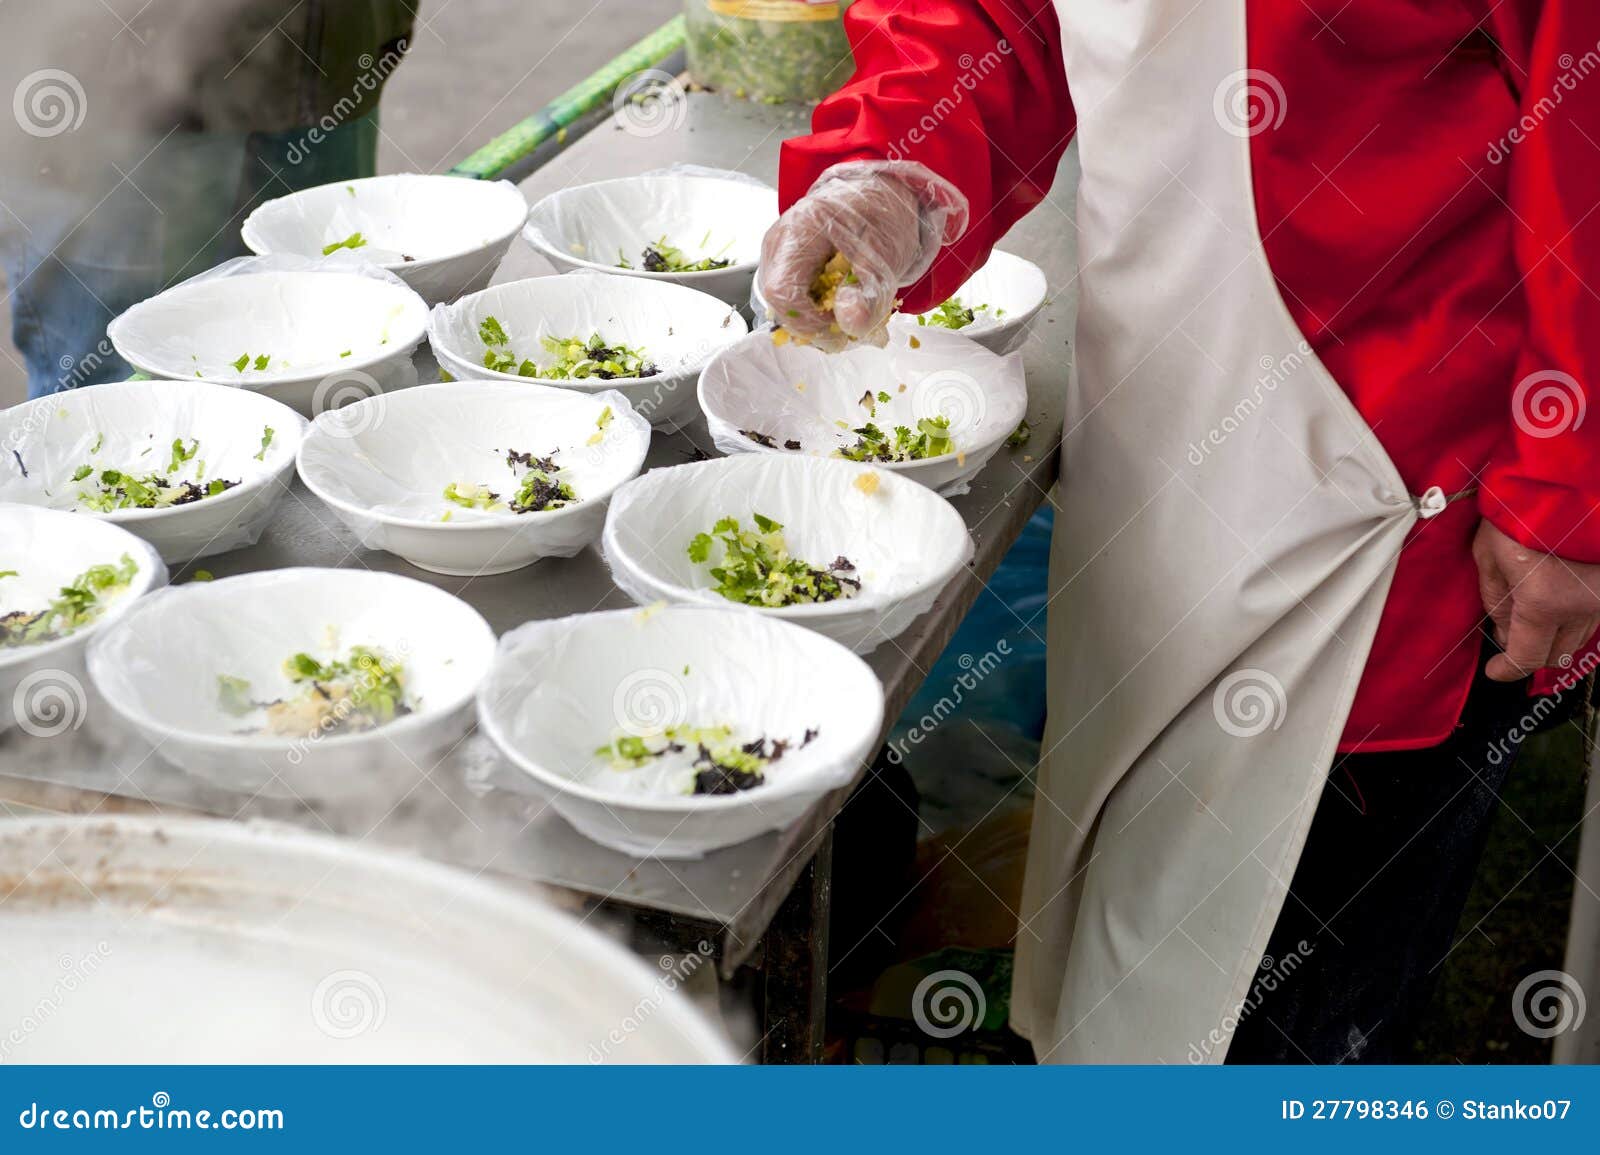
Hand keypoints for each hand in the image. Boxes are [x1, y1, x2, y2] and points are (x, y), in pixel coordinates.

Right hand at [758, 169, 925, 349]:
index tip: (839, 327)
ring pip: (778, 299)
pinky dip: (809, 306)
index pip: (782, 290)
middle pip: (776, 298)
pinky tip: (834, 303)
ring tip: (842, 313)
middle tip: (844, 328)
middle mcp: (780, 236)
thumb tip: (850, 325)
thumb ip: (869, 295)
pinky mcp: (782, 257)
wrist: (880, 193)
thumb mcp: (887, 257)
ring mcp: (777, 247)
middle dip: (809, 322)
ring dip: (810, 316)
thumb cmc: (882, 217)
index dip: (807, 320)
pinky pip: (786, 291)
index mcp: (802, 228)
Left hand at [1473, 520, 1599, 680]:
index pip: (1528, 656)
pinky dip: (1573, 618)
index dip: (1508, 669)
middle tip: (1508, 637)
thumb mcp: (1489, 551)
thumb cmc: (1524, 505)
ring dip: (1554, 636)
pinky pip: (1594, 614)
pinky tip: (1556, 601)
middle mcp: (1583, 606)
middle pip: (1558, 654)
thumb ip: (1494, 596)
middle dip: (1531, 653)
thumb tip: (1501, 627)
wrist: (1574, 475)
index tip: (1495, 671)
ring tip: (1529, 617)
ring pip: (1580, 636)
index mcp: (1545, 603)